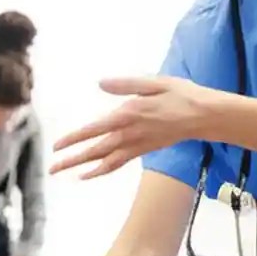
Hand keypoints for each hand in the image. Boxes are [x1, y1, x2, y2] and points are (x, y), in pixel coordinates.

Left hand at [50, 76, 219, 180]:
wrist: (204, 116)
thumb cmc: (181, 95)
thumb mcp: (154, 82)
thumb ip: (126, 85)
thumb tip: (100, 84)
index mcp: (129, 114)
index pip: (94, 129)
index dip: (74, 138)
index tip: (57, 146)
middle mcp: (129, 133)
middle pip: (95, 149)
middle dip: (71, 159)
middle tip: (52, 167)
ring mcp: (136, 144)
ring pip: (104, 159)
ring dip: (82, 166)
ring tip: (63, 172)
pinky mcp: (143, 150)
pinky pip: (118, 163)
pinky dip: (101, 170)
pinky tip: (88, 173)